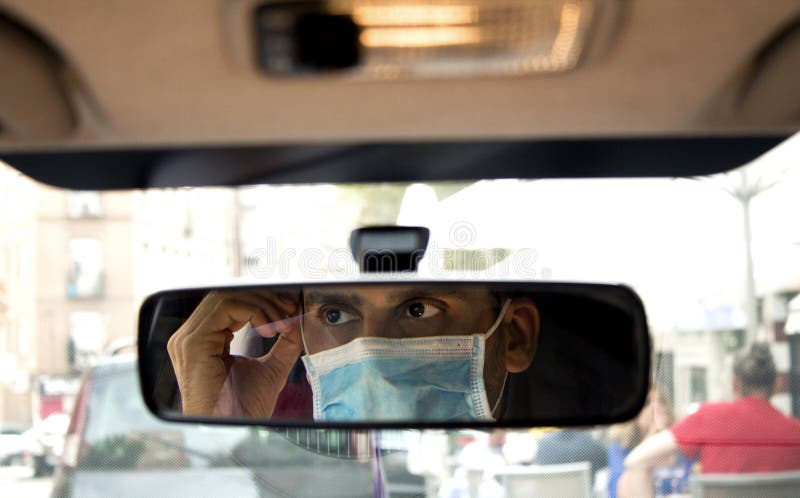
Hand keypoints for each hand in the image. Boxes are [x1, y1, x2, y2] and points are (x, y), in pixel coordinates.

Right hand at [167, 290, 301, 417]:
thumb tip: (298, 320)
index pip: (230, 302)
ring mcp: (188, 338)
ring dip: (263, 305)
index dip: (263, 300)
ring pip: (227, 296)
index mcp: (204, 340)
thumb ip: (283, 343)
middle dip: (265, 298)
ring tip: (282, 324)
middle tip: (290, 310)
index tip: (290, 310)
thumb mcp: (271, 367)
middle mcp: (191, 336)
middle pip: (227, 294)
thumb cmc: (245, 407)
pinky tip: (270, 330)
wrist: (233, 431)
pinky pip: (225, 308)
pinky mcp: (193, 343)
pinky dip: (255, 312)